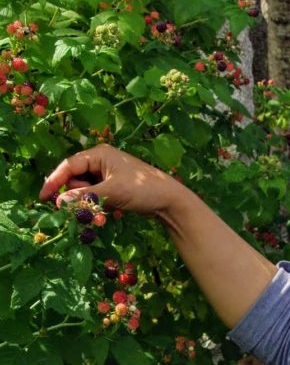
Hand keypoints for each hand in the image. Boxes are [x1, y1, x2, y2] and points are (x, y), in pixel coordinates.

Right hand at [39, 143, 183, 215]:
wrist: (170, 200)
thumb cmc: (142, 190)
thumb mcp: (111, 192)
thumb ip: (84, 196)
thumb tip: (59, 202)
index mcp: (100, 154)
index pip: (69, 165)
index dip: (55, 181)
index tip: (44, 197)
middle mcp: (102, 160)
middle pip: (75, 177)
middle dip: (75, 193)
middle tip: (79, 208)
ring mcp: (108, 173)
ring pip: (85, 188)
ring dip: (87, 201)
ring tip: (100, 210)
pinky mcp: (113, 186)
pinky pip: (95, 194)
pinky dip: (96, 203)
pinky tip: (108, 211)